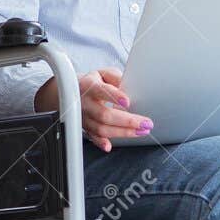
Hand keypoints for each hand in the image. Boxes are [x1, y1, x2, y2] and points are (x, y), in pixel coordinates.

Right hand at [36, 67, 152, 150]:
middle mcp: (85, 102)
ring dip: (122, 132)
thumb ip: (117, 78)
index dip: (114, 96)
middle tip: (145, 123)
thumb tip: (131, 87)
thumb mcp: (105, 73)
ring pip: (101, 128)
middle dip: (127, 121)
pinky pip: (92, 137)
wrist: (74, 90)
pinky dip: (100, 142)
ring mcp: (84, 116)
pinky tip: (109, 146)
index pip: (101, 90)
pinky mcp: (84, 126)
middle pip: (104, 114)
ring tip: (140, 131)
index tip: (127, 102)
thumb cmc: (95, 82)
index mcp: (90, 85)